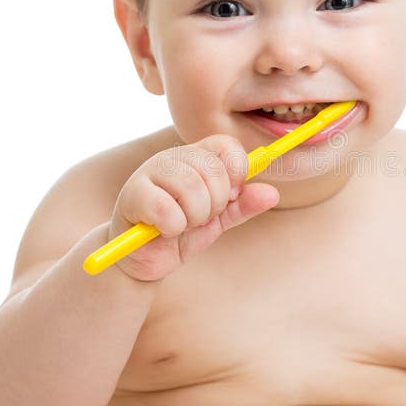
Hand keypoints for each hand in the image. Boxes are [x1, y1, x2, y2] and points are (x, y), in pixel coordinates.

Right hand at [110, 134, 279, 280]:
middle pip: (213, 170)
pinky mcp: (133, 195)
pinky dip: (173, 226)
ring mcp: (149, 172)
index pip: (227, 145)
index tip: (230, 197)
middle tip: (199, 218)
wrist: (143, 259)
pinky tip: (163, 229)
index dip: (236, 173)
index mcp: (195, 157)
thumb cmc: (180, 234)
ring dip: (194, 218)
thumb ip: (242, 205)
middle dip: (215, 205)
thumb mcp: (218, 220)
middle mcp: (173, 157)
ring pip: (191, 188)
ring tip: (181, 225)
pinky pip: (167, 208)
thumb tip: (272, 193)